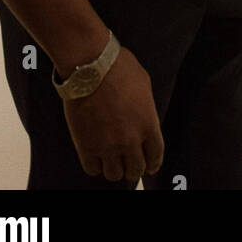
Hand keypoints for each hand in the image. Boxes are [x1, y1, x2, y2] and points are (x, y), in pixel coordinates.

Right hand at [62, 45, 164, 182]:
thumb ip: (146, 106)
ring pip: (114, 174)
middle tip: (129, 163)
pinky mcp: (86, 146)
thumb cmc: (118, 67)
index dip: (153, 163)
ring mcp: (108, 146)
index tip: (150, 165)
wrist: (90, 66)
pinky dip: (95, 166)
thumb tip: (142, 116)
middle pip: (135, 170)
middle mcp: (130, 140)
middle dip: (134, 168)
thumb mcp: (144, 83)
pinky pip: (93, 169)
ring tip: (112, 160)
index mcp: (148, 124)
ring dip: (114, 168)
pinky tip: (96, 157)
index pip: (155, 156)